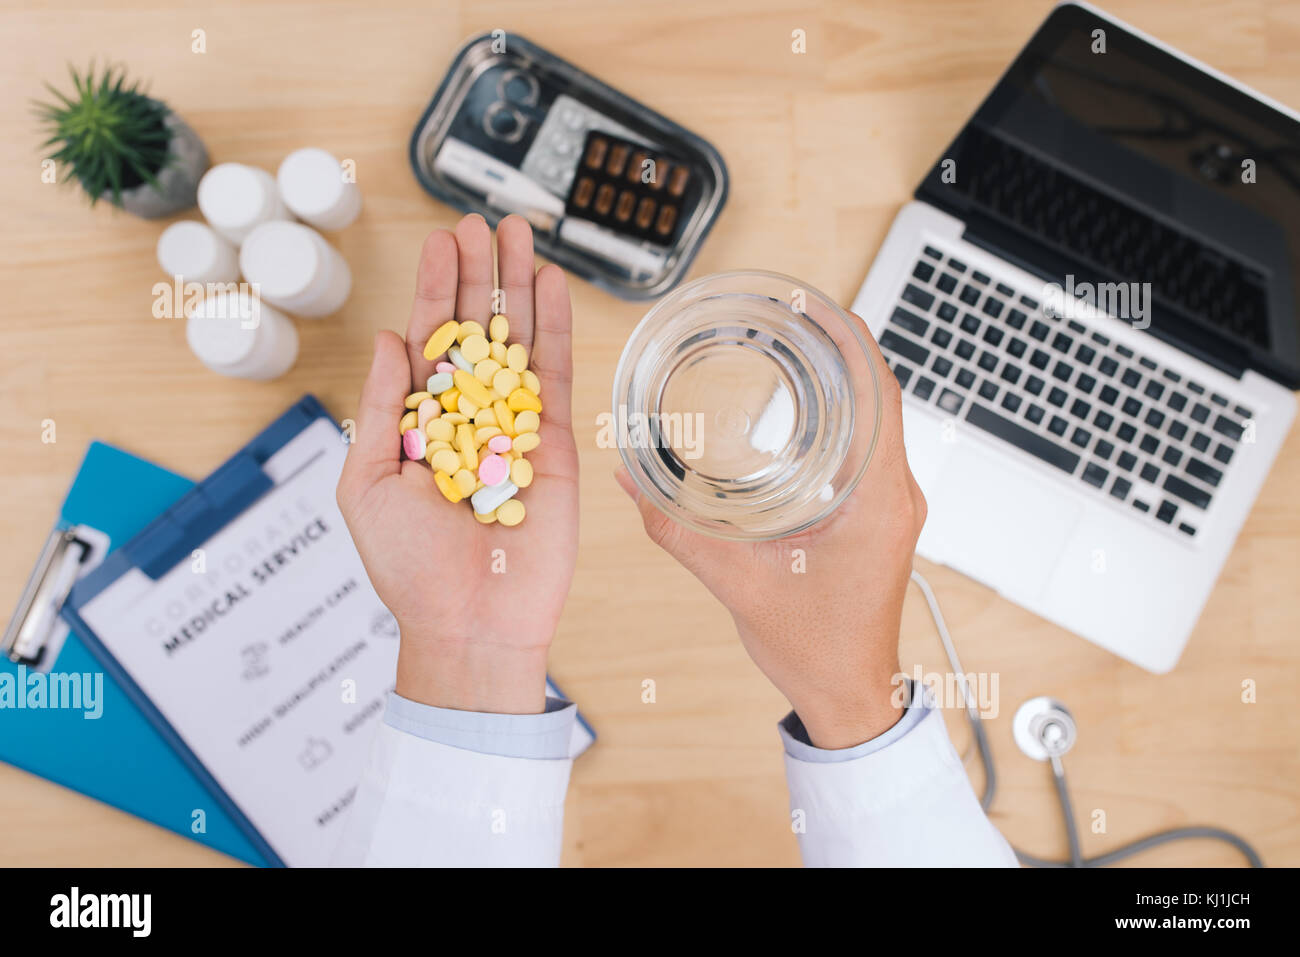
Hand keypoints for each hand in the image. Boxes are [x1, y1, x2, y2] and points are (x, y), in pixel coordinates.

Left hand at [337, 214, 577, 714]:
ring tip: (520, 235)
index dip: (434, 291)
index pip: (428, 343)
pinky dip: (554, 332)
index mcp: (419, 425)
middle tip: (482, 223)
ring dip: (518, 288)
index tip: (442, 242)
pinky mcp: (554, 448)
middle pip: (476, 331)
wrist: (469, 623)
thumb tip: (388, 340)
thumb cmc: (407, 567)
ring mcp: (514, 429)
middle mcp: (467, 419)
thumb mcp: (367, 483)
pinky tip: (550, 288)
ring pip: (518, 344)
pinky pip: (555, 379)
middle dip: (478, 276)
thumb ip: (381, 408)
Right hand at [617, 310, 923, 748]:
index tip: (819, 305)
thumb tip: (631, 476)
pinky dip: (841, 415)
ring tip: (794, 347)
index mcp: (878, 500)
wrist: (849, 694)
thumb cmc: (814, 648)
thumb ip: (676, 527)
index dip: (853, 340)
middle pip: (881, 395)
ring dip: (842, 380)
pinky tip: (803, 407)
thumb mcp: (735, 582)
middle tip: (791, 316)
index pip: (881, 394)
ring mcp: (892, 504)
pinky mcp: (880, 514)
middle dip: (839, 348)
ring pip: (878, 419)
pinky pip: (870, 446)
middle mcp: (896, 494)